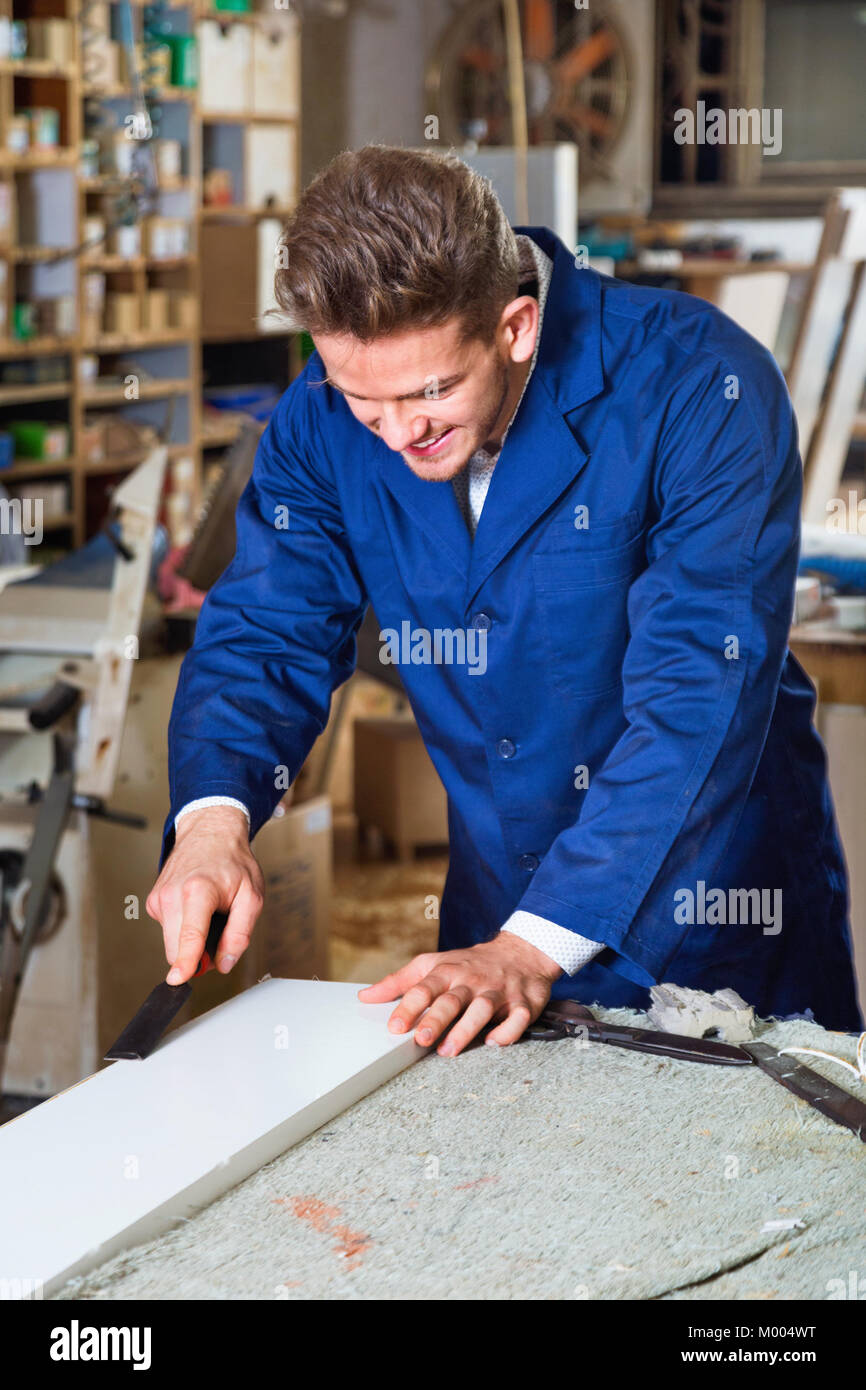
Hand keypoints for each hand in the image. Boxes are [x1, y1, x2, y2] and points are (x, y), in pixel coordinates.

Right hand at [146, 805, 265, 984]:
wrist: (210, 833)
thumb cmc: (232, 862)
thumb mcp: (252, 896)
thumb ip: (240, 933)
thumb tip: (224, 963)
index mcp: (198, 891)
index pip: (190, 935)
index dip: (186, 962)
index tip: (178, 980)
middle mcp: (172, 894)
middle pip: (176, 947)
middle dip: (196, 955)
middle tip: (219, 934)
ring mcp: (159, 897)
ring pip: (170, 942)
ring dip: (190, 940)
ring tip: (209, 912)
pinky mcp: (154, 901)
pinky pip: (168, 929)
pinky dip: (183, 926)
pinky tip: (195, 906)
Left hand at [358, 933, 561, 1055]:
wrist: (520, 952)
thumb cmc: (469, 963)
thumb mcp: (432, 964)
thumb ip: (399, 982)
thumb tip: (365, 997)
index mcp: (448, 971)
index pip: (425, 988)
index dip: (409, 1007)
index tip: (394, 1026)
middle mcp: (472, 981)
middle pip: (452, 1000)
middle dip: (435, 1020)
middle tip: (419, 1040)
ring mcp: (498, 992)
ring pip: (482, 1009)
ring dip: (466, 1030)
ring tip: (449, 1050)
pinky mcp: (523, 1003)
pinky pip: (517, 1018)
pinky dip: (507, 1031)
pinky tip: (493, 1043)